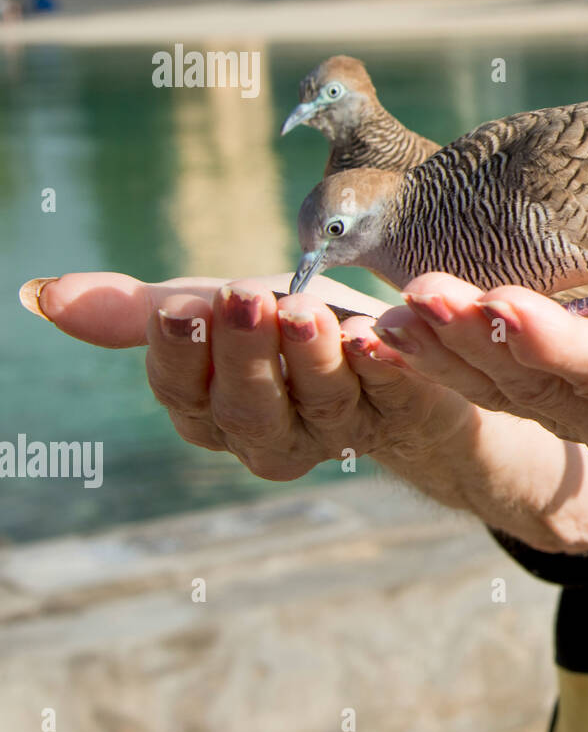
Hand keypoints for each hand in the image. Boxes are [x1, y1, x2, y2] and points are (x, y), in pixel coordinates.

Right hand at [27, 272, 470, 488]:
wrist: (392, 346)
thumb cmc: (287, 328)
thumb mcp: (213, 312)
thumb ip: (137, 312)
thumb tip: (39, 295)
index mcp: (214, 413)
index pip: (183, 394)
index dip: (180, 353)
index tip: (182, 305)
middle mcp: (272, 437)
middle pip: (247, 410)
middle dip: (244, 354)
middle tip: (245, 296)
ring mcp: (341, 431)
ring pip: (320, 405)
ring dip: (308, 356)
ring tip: (302, 307)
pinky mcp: (404, 410)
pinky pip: (393, 396)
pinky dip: (383, 366)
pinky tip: (375, 336)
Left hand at [367, 273, 587, 467]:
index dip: (562, 346)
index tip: (507, 308)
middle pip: (538, 385)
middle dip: (476, 342)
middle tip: (424, 298)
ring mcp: (574, 416)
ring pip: (498, 388)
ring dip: (441, 352)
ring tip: (392, 311)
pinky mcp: (543, 396)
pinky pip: (480, 383)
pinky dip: (432, 359)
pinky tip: (386, 329)